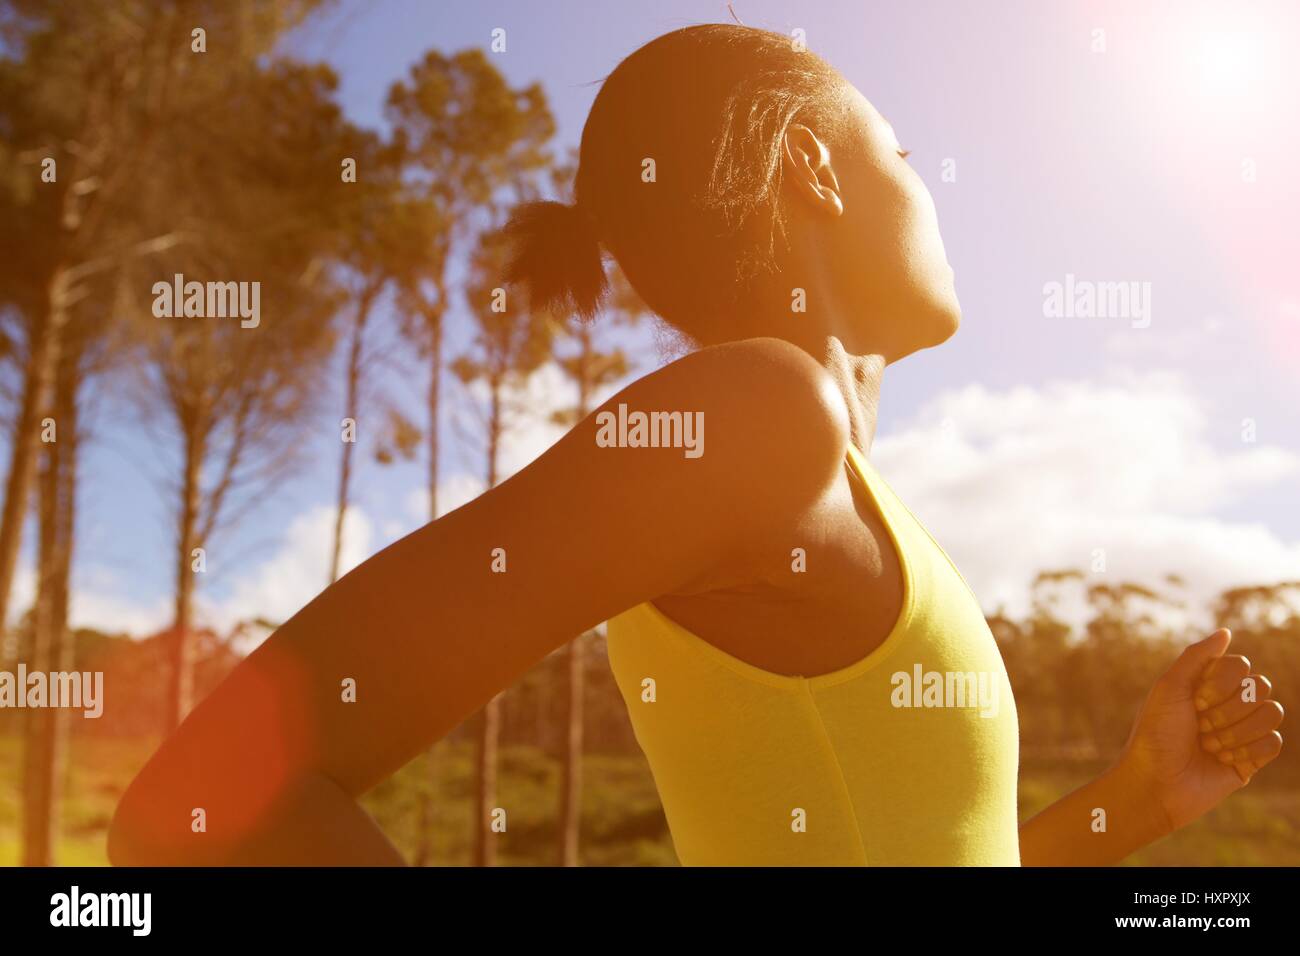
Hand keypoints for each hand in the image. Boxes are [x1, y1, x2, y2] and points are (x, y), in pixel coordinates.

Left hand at [1116, 628, 1283, 832]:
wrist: (1156, 783)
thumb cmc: (1156, 733)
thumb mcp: (1169, 687)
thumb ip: (1196, 656)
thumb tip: (1226, 632)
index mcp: (1207, 684)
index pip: (1241, 665)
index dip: (1221, 683)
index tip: (1195, 701)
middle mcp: (1228, 704)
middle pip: (1260, 687)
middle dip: (1228, 709)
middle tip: (1200, 727)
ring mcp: (1242, 731)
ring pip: (1272, 713)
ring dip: (1238, 731)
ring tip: (1211, 744)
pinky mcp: (1252, 759)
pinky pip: (1274, 742)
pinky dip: (1249, 751)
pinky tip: (1224, 760)